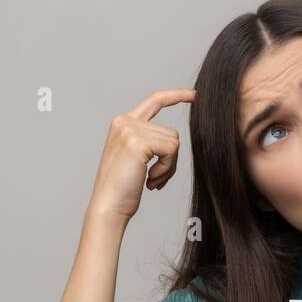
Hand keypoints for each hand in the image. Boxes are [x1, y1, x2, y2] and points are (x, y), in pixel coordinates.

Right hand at [87, 88, 194, 222]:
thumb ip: (149, 142)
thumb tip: (173, 141)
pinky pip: (172, 150)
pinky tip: (150, 181)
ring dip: (168, 167)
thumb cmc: (122, 189)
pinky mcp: (138, 141)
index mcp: (122, 123)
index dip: (175, 96)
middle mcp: (124, 121)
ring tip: (150, 180)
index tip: (193, 95)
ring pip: (174, 142)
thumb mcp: (135, 159)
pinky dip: (166, 169)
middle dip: (169, 160)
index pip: (154, 101)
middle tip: (154, 178)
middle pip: (171, 133)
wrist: (108, 206)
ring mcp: (130, 129)